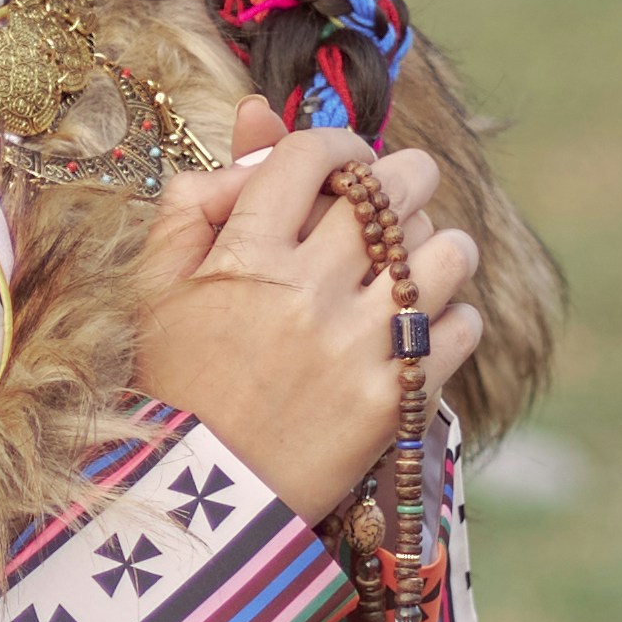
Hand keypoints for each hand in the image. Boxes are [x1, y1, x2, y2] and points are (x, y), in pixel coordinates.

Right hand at [127, 109, 485, 527]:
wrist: (196, 503)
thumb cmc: (173, 383)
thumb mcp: (159, 284)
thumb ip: (201, 195)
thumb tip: (258, 118)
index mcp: (246, 256)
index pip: (315, 156)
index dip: (341, 145)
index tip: (348, 163)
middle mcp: (309, 291)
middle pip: (395, 190)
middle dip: (405, 180)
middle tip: (400, 195)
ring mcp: (358, 346)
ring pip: (445, 252)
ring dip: (440, 246)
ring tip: (422, 261)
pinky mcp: (396, 399)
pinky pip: (463, 327)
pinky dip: (453, 319)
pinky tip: (423, 327)